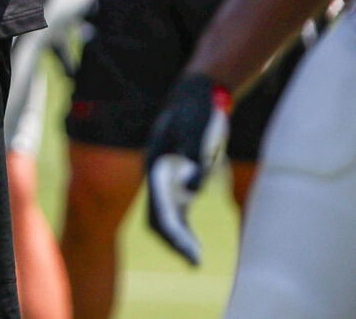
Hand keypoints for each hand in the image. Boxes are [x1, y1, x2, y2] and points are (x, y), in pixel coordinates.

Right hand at [143, 73, 231, 265]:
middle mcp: (157, 175)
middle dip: (174, 241)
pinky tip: (193, 242)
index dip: (173, 234)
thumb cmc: (198, 110)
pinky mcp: (178, 178)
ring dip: (178, 239)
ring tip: (194, 259)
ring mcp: (166, 178)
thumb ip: (194, 157)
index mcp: (157, 165)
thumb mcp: (197, 130)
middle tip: (195, 262)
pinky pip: (176, 211)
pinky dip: (183, 229)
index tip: (189, 252)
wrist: (196, 94)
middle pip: (158, 218)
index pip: (159, 209)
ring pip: (165, 217)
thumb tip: (194, 190)